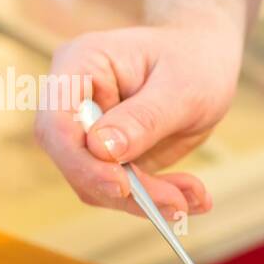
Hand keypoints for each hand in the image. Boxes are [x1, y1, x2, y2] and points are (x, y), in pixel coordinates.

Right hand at [34, 21, 242, 217]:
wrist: (206, 60)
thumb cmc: (194, 60)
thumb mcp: (181, 88)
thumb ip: (143, 118)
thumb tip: (102, 150)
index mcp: (79, 65)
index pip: (57, 122)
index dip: (82, 161)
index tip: (122, 185)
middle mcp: (74, 100)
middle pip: (73, 161)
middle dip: (124, 190)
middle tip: (175, 203)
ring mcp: (89, 132)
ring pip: (97, 184)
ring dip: (146, 200)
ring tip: (196, 197)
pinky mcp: (110, 157)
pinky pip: (123, 190)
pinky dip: (157, 200)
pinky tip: (195, 197)